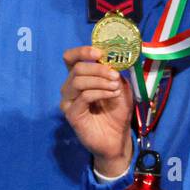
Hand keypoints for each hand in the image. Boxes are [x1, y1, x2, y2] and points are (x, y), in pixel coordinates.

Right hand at [61, 46, 133, 177]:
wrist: (117, 138)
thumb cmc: (117, 111)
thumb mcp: (121, 87)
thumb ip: (115, 72)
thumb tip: (113, 59)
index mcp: (79, 77)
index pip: (70, 58)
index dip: (82, 52)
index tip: (100, 53)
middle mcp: (70, 87)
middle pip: (76, 68)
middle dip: (98, 68)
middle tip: (115, 75)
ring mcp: (68, 101)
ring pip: (78, 81)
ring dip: (100, 81)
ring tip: (115, 87)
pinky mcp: (71, 114)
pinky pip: (83, 97)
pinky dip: (100, 92)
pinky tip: (112, 95)